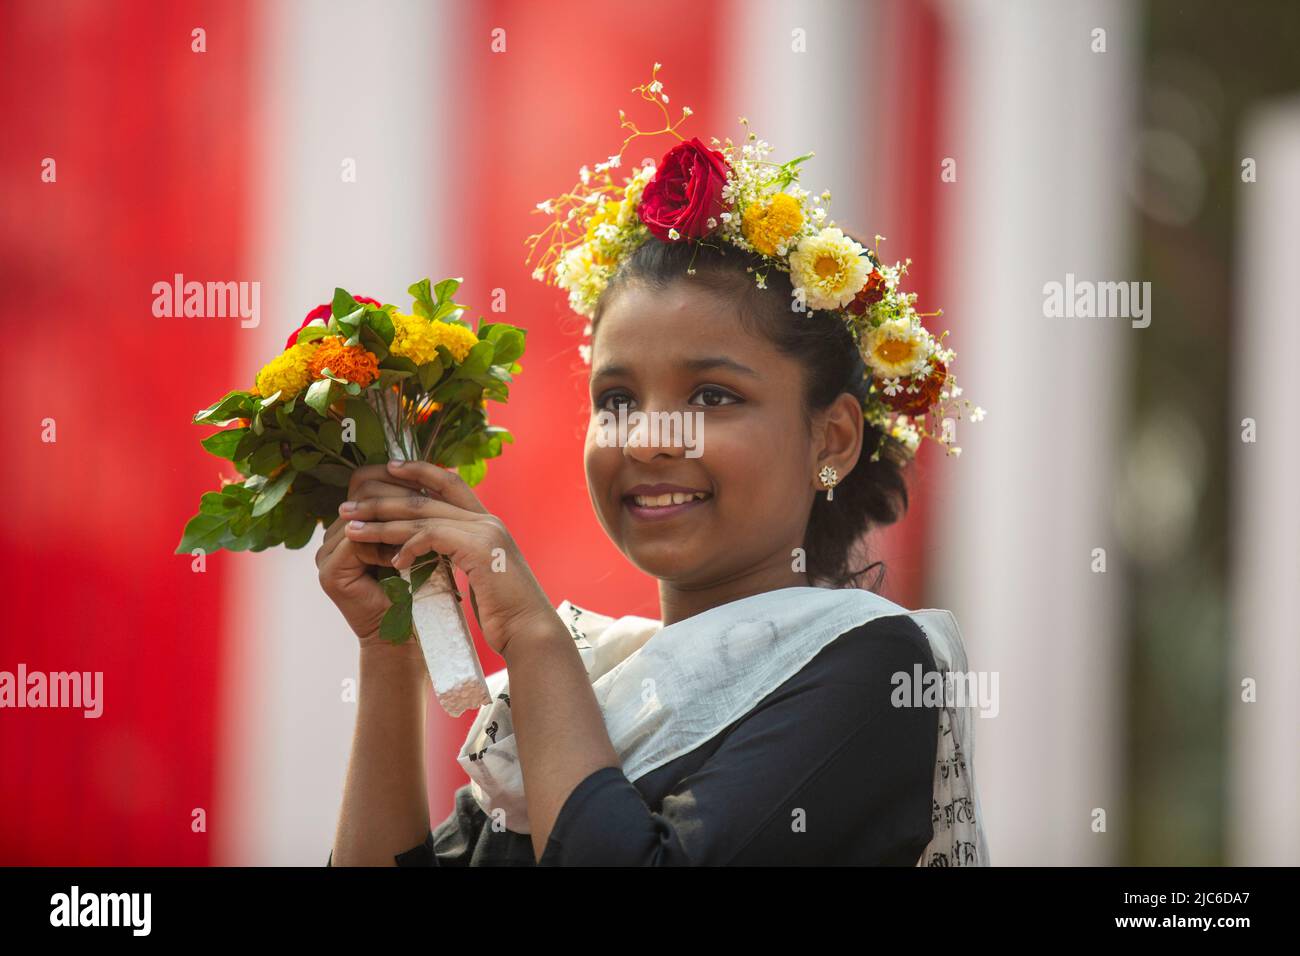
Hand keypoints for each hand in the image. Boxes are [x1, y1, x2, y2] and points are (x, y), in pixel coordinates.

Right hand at [315, 464, 431, 655]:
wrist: (408, 635)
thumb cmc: (419, 587)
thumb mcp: (416, 540)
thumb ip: (411, 510)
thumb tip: (427, 471)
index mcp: (352, 521)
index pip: (366, 478)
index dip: (396, 476)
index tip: (430, 480)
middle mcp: (333, 534)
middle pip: (362, 489)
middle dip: (398, 493)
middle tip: (429, 501)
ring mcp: (325, 553)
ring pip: (362, 515)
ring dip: (395, 524)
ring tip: (419, 536)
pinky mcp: (329, 572)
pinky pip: (356, 543)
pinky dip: (383, 548)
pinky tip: (401, 560)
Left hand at [341, 460, 556, 656]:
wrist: (529, 631)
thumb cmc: (505, 612)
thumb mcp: (482, 576)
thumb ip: (463, 555)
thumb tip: (438, 552)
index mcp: (487, 524)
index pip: (449, 483)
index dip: (418, 472)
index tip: (387, 469)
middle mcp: (488, 521)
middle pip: (427, 496)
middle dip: (383, 499)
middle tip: (348, 506)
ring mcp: (486, 532)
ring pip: (423, 516)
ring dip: (382, 523)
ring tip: (351, 529)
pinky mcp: (480, 549)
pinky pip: (432, 537)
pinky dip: (408, 547)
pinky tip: (391, 562)